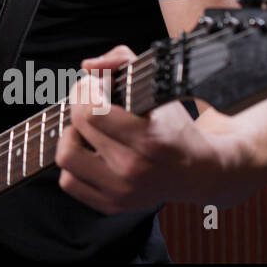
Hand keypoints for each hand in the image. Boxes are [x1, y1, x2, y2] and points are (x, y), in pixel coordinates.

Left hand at [54, 44, 230, 212]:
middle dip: (78, 102)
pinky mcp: (112, 205)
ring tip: (86, 128)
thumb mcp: (160, 88)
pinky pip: (69, 182)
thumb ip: (124, 61)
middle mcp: (134, 169)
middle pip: (79, 127)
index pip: (93, 112)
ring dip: (70, 135)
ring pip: (66, 157)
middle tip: (89, 98)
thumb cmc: (176, 127)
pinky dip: (72, 163)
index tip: (95, 84)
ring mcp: (122, 191)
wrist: (201, 173)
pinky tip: (88, 150)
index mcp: (149, 140)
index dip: (87, 89)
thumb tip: (88, 65)